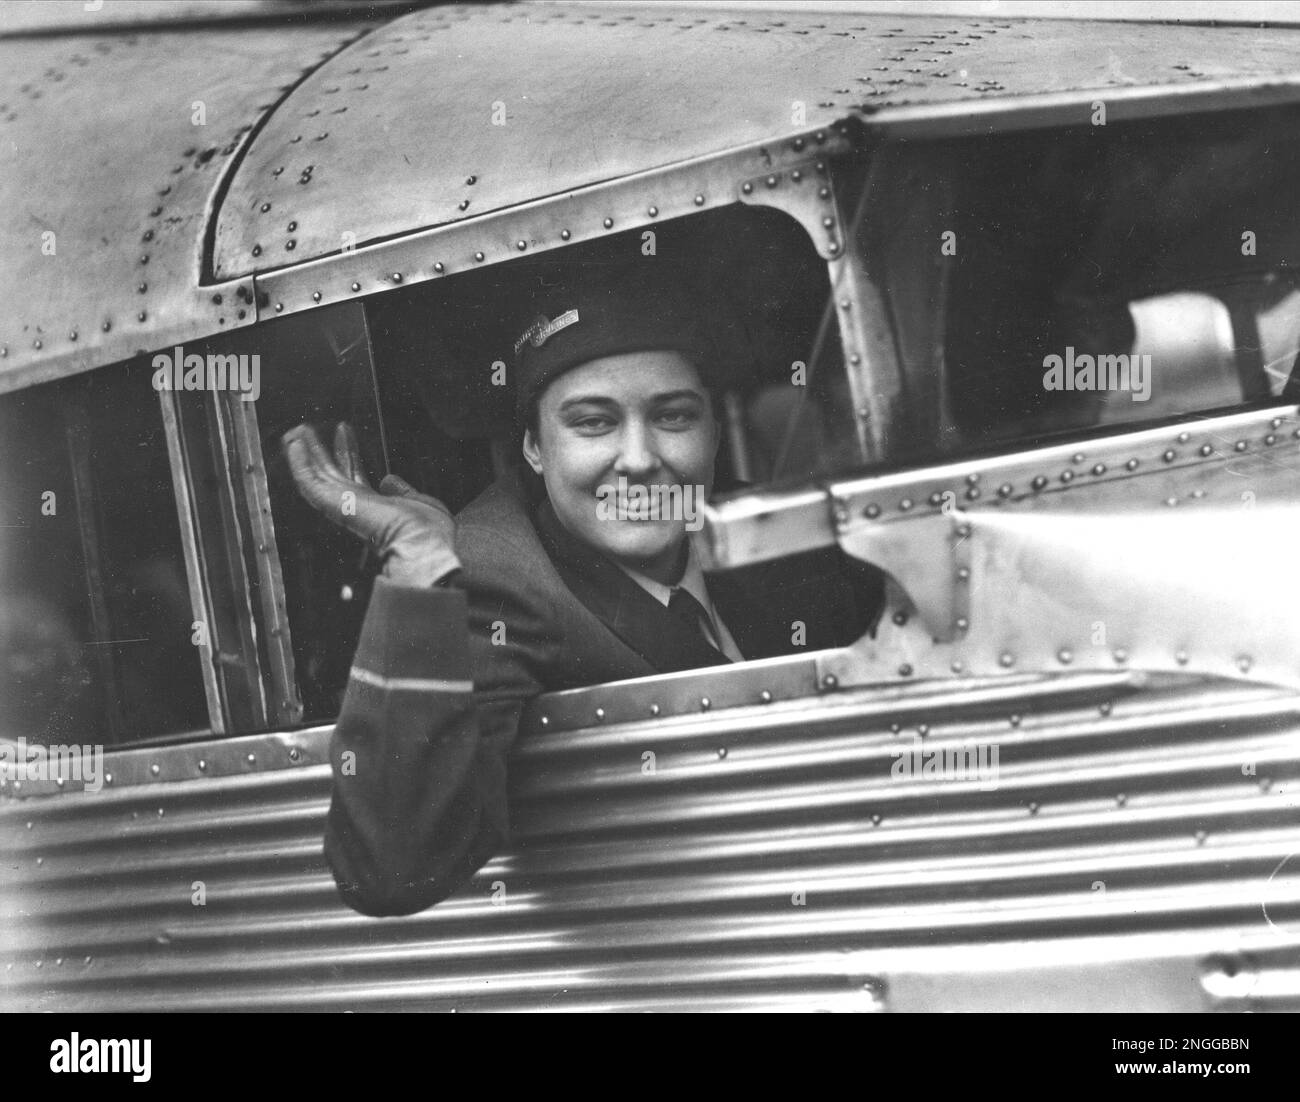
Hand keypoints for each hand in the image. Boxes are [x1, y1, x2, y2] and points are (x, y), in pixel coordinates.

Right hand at [281, 422, 460, 587]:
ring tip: (295, 431)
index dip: (347, 452)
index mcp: (375, 507)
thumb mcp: (419, 501)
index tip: (343, 430)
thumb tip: (389, 479)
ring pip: (316, 477)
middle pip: (330, 475)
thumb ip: (403, 490)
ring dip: (305, 453)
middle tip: (307, 428)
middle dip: (319, 450)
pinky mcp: (333, 505)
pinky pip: (311, 483)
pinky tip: (294, 445)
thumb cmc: (428, 531)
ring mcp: (343, 506)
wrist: (422, 543)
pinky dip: (301, 465)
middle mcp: (355, 507)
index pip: (354, 475)